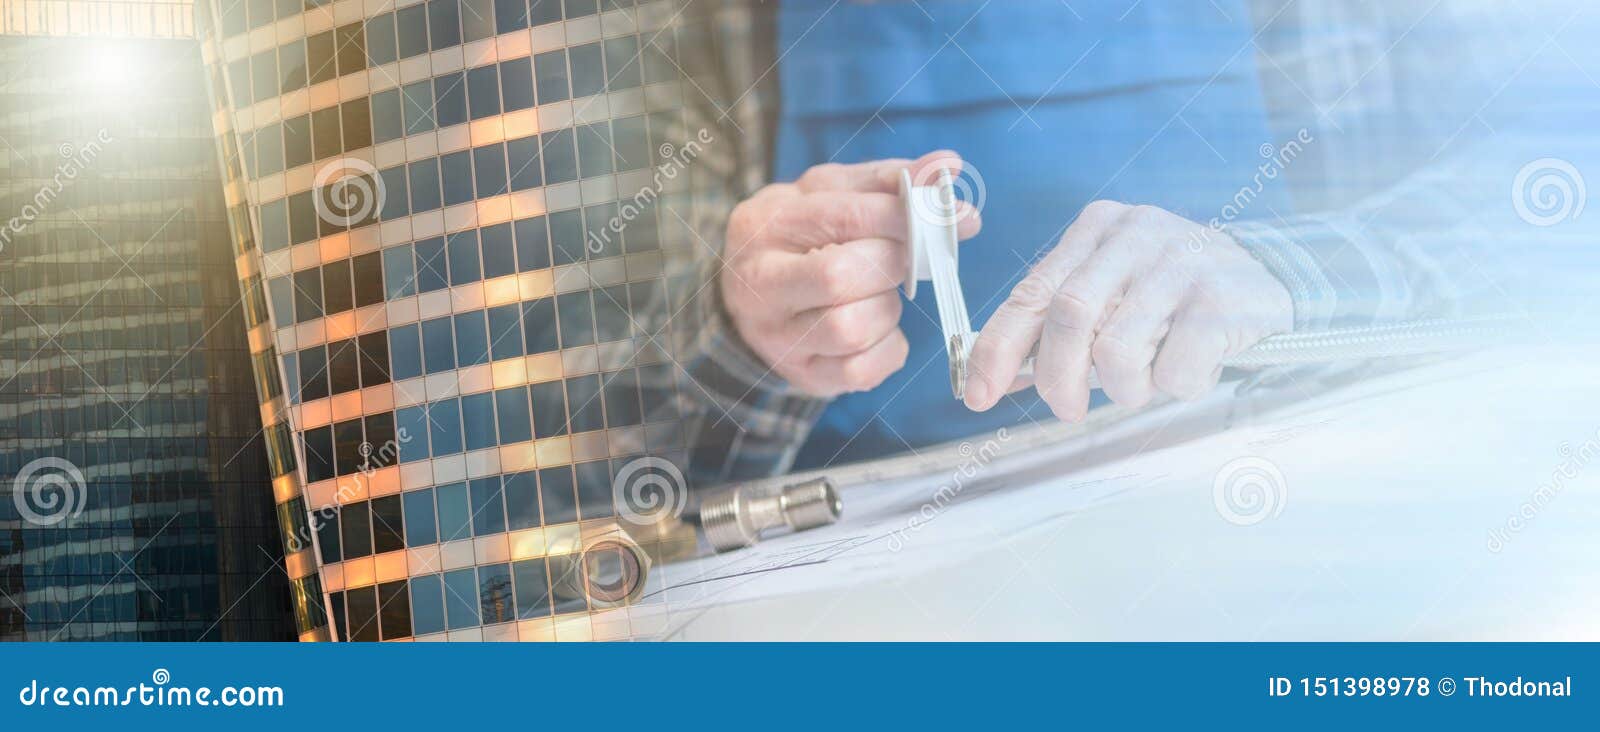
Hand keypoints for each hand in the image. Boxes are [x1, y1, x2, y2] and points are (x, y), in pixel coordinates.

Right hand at [720, 152, 980, 396]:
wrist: (755, 296)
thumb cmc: (803, 236)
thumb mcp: (831, 194)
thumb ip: (887, 180)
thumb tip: (948, 165)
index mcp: (764, 224)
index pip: (843, 217)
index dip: (902, 216)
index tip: (945, 214)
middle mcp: (759, 283)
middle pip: (840, 276)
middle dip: (892, 264)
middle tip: (906, 256)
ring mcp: (777, 337)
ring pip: (850, 328)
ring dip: (888, 309)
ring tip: (882, 294)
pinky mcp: (803, 376)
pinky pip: (861, 372)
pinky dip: (888, 349)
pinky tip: (880, 329)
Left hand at [963, 201, 1291, 419]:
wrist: (1271, 280)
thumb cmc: (1175, 295)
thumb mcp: (1113, 292)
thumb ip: (1057, 325)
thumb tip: (996, 376)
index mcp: (1097, 228)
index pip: (1031, 293)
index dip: (997, 350)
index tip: (977, 396)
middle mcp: (1134, 234)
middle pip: (1068, 317)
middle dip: (1058, 378)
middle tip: (1069, 408)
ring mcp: (1180, 261)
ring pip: (1117, 350)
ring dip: (1125, 389)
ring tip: (1147, 381)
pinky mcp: (1220, 298)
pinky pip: (1173, 369)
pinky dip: (1177, 386)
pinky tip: (1195, 365)